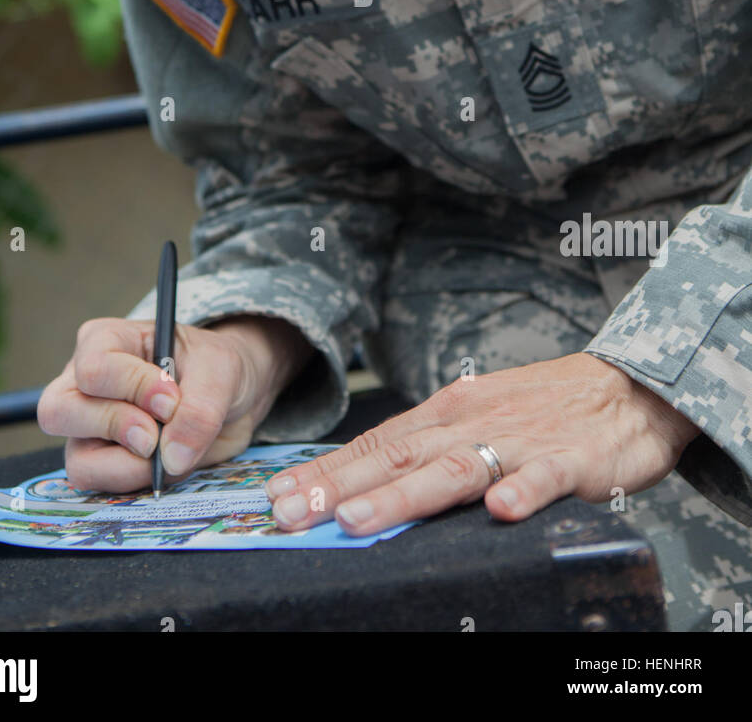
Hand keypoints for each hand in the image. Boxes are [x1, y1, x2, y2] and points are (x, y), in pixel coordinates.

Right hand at [37, 315, 301, 492]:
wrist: (230, 401)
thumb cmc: (213, 369)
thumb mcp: (219, 370)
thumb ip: (200, 407)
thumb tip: (172, 456)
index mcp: (106, 340)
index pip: (94, 367)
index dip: (132, 387)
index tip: (172, 400)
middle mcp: (83, 382)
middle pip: (60, 411)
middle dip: (116, 426)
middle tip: (156, 434)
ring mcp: (87, 427)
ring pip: (77, 459)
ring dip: (126, 465)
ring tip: (164, 452)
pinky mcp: (100, 463)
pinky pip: (96, 484)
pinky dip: (131, 482)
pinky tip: (159, 465)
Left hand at [264, 353, 700, 533]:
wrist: (627, 386)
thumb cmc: (546, 407)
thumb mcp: (477, 416)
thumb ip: (429, 447)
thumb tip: (365, 478)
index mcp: (448, 412)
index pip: (376, 444)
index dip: (326, 472)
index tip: (277, 496)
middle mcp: (473, 422)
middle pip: (398, 456)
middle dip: (340, 487)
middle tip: (291, 513)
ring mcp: (520, 440)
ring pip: (455, 469)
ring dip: (404, 495)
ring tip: (359, 519)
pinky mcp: (571, 460)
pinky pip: (545, 477)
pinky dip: (522, 492)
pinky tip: (501, 511)